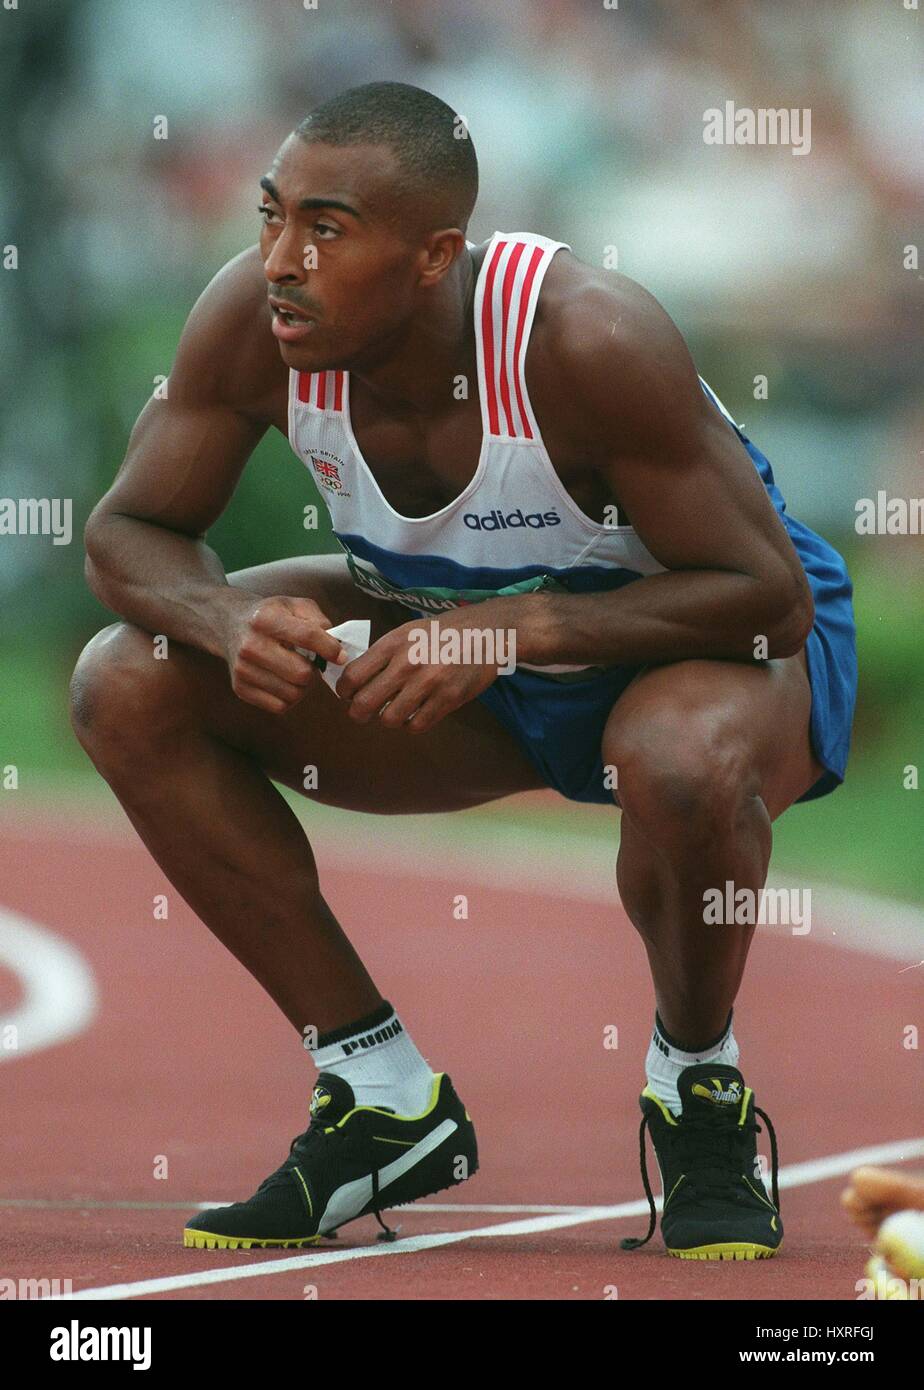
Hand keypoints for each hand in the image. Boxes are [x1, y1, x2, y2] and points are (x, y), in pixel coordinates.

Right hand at [220, 593, 348, 713]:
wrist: (230, 625)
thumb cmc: (270, 616)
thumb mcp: (294, 605)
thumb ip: (318, 620)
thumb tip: (336, 646)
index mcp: (265, 619)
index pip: (307, 636)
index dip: (330, 648)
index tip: (340, 656)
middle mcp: (250, 645)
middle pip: (302, 673)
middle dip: (313, 670)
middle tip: (309, 663)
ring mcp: (243, 669)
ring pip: (293, 694)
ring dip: (302, 686)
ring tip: (295, 671)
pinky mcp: (240, 688)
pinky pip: (279, 707)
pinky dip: (289, 698)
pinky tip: (284, 682)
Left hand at [337, 607, 513, 731]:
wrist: (488, 632)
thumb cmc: (445, 631)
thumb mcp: (409, 631)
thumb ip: (384, 653)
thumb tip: (358, 677)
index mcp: (394, 643)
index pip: (353, 676)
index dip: (344, 691)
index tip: (347, 695)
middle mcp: (407, 664)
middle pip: (365, 703)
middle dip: (358, 713)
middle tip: (362, 713)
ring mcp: (429, 683)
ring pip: (390, 719)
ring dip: (388, 719)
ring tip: (394, 711)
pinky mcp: (448, 699)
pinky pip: (418, 725)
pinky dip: (412, 724)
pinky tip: (415, 714)